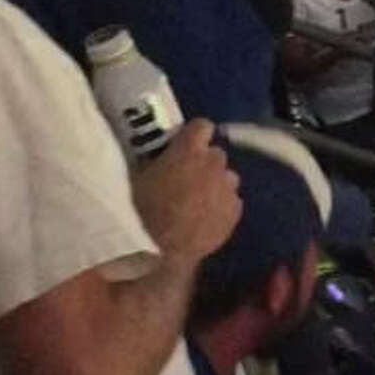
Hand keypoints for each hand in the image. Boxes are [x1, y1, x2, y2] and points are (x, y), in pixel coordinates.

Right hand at [131, 120, 241, 261]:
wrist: (160, 249)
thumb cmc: (142, 210)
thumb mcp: (138, 177)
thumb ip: (156, 159)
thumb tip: (158, 154)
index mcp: (190, 149)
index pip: (202, 126)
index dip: (193, 135)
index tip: (185, 145)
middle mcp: (215, 163)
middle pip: (215, 154)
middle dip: (204, 163)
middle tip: (187, 179)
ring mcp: (228, 187)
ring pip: (227, 178)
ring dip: (215, 185)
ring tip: (198, 202)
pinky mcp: (235, 210)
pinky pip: (231, 201)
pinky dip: (222, 206)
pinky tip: (206, 219)